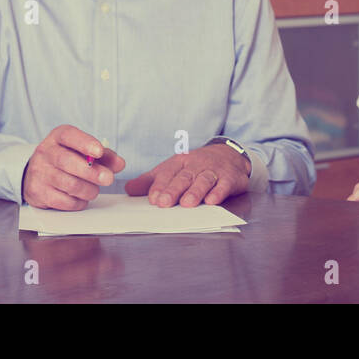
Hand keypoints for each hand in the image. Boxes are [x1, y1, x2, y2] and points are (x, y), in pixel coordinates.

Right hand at [22, 125, 125, 210]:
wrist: (38, 172)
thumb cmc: (66, 158)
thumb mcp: (82, 150)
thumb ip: (103, 156)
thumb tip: (119, 164)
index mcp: (58, 137)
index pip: (68, 135)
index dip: (85, 143)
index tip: (99, 151)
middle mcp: (46, 152)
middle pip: (67, 161)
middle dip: (91, 172)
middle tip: (108, 178)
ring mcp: (39, 173)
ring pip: (68, 184)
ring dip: (88, 190)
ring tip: (94, 190)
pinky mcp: (38, 192)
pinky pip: (63, 201)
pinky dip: (78, 202)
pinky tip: (81, 197)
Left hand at [125, 144, 249, 207]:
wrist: (227, 155)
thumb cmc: (194, 166)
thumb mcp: (172, 169)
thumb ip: (151, 181)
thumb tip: (128, 189)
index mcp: (179, 162)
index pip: (167, 173)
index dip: (159, 186)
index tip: (152, 199)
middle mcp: (195, 165)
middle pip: (184, 177)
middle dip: (174, 190)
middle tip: (164, 203)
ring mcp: (213, 171)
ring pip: (203, 180)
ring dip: (195, 191)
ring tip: (187, 203)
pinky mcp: (229, 178)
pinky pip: (224, 185)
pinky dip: (218, 192)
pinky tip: (212, 201)